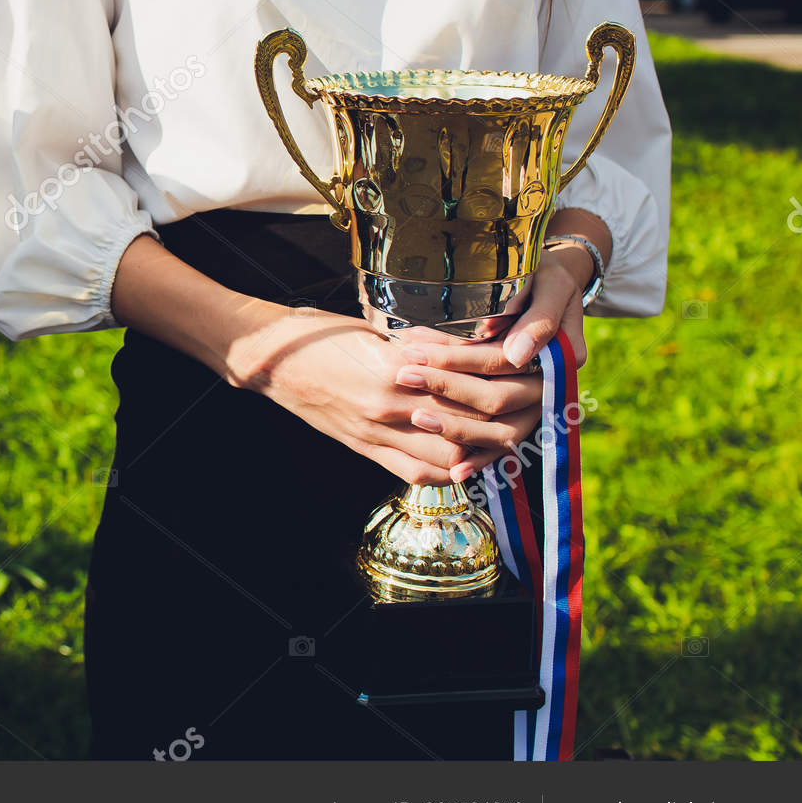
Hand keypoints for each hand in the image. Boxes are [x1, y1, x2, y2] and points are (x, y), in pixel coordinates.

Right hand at [231, 308, 535, 485]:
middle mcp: (388, 406)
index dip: (499, 383)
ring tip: (508, 439)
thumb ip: (417, 346)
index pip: (463, 384)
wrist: (271, 362)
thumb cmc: (319, 336)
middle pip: (464, 424)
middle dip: (501, 419)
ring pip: (445, 453)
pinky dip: (446, 471)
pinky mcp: (363, 448)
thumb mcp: (374, 331)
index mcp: (393, 368)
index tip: (524, 374)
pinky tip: (464, 465)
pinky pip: (413, 470)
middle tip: (530, 410)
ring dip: (480, 451)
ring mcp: (374, 432)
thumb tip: (459, 351)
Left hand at [388, 242, 596, 474]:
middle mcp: (553, 387)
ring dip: (457, 428)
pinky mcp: (527, 417)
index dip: (456, 360)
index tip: (414, 351)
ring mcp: (540, 406)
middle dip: (445, 388)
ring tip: (415, 419)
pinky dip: (482, 459)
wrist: (558, 286)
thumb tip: (515, 354)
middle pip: (496, 399)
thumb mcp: (547, 285)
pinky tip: (455, 472)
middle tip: (402, 374)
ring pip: (501, 430)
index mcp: (561, 354)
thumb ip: (535, 318)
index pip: (499, 363)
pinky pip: (506, 447)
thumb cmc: (547, 277)